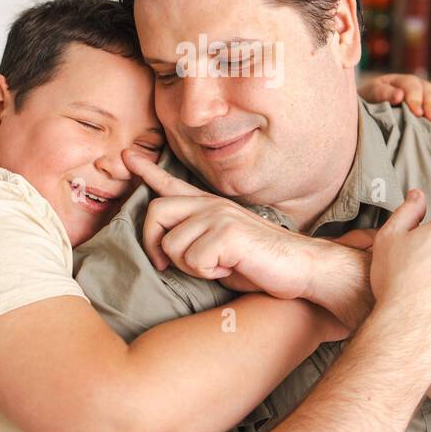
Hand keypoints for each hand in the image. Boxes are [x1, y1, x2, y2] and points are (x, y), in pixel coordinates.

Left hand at [123, 149, 320, 299]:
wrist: (301, 267)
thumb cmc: (261, 263)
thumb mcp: (222, 249)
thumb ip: (196, 241)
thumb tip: (166, 249)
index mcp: (210, 206)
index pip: (172, 184)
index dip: (147, 171)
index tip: (128, 157)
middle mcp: (212, 204)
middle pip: (156, 211)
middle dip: (153, 243)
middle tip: (166, 264)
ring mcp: (219, 215)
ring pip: (171, 244)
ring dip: (188, 266)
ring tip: (216, 267)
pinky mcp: (227, 233)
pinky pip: (192, 260)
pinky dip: (206, 274)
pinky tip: (228, 269)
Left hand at [359, 73, 430, 121]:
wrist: (366, 110)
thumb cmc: (367, 103)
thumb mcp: (370, 96)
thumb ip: (383, 94)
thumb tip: (399, 95)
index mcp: (397, 80)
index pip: (410, 85)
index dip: (415, 98)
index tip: (417, 112)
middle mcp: (413, 85)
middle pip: (427, 89)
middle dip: (430, 102)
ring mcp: (422, 94)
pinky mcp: (429, 105)